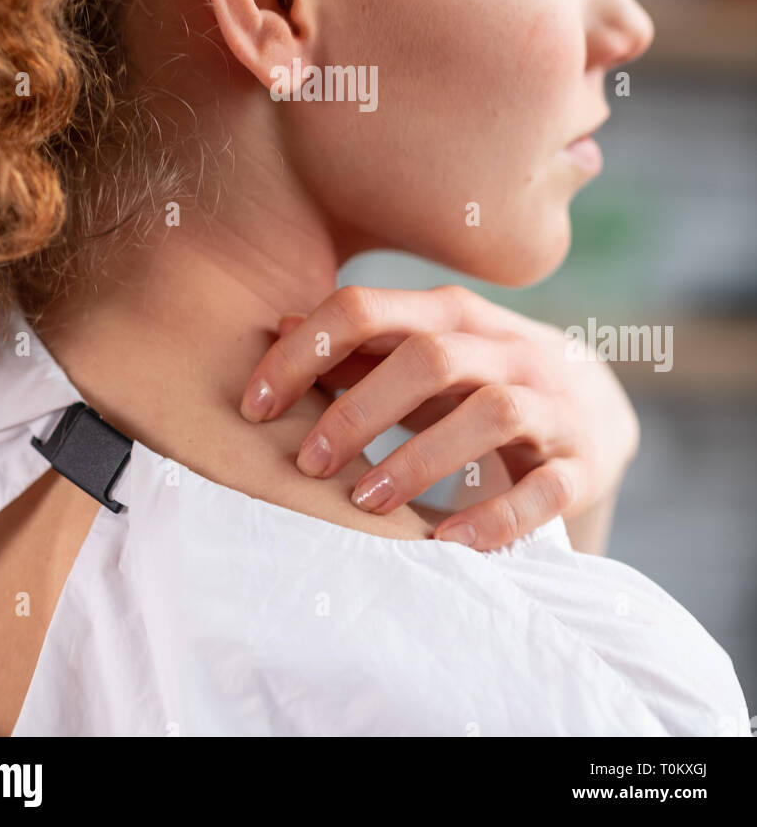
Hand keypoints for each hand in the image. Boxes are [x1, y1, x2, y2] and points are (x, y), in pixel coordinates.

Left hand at [239, 284, 639, 550]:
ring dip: (420, 460)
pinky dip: (495, 519)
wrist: (598, 407)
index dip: (306, 350)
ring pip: (492, 413)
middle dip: (360, 410)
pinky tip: (446, 544)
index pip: (368, 309)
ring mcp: (551, 404)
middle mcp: (506, 347)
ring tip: (364, 503)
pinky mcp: (580, 464)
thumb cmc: (481, 378)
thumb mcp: (425, 352)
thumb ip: (361, 344)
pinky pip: (546, 490)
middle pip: (430, 358)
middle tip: (307, 463)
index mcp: (454, 314)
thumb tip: (275, 327)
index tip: (255, 403)